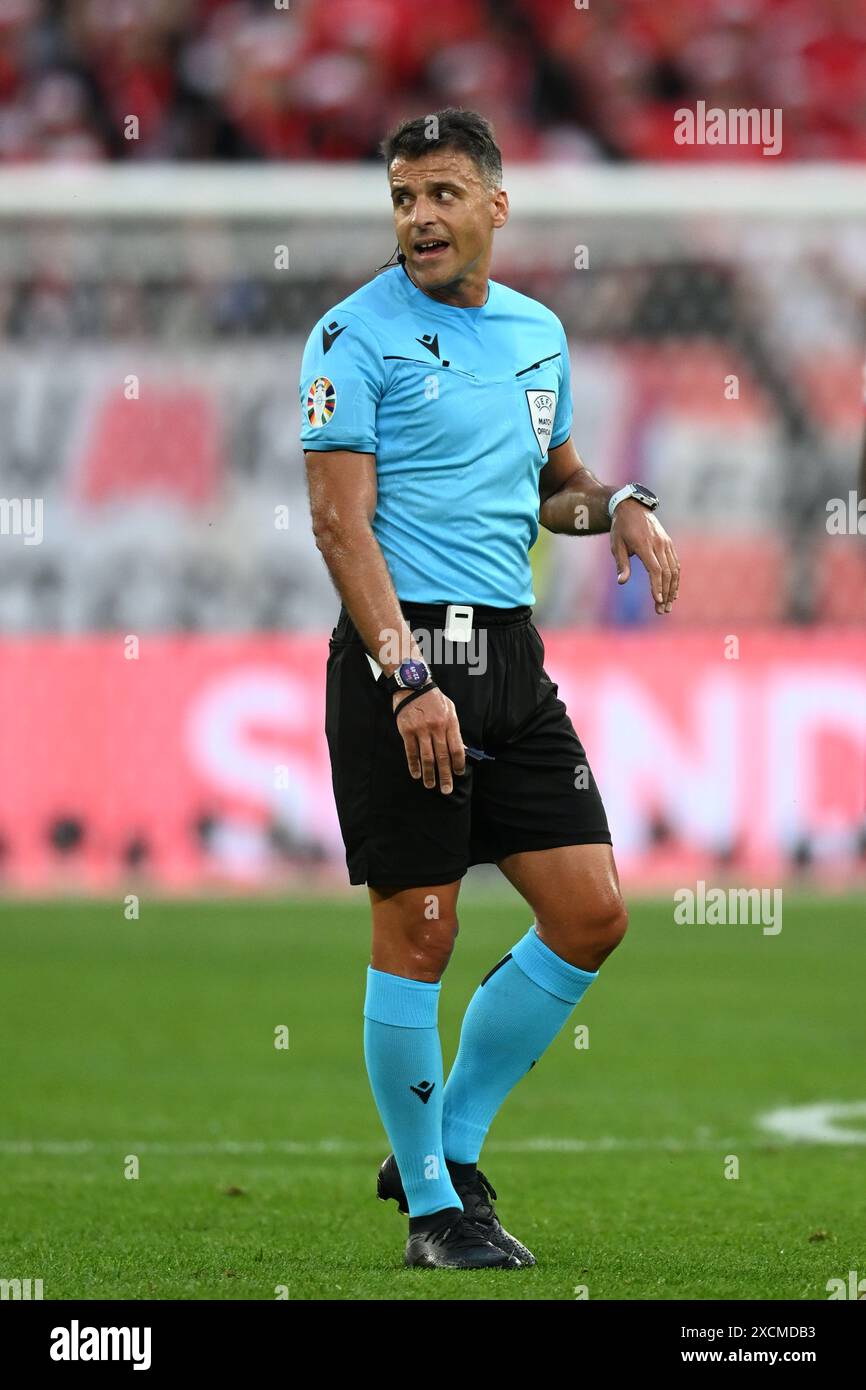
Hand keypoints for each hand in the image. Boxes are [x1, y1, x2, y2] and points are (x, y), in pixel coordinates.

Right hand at [392, 686, 465, 793]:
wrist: (413, 685)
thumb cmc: (434, 699)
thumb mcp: (450, 710)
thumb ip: (455, 730)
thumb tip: (462, 750)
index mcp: (450, 722)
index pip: (457, 748)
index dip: (458, 764)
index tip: (459, 773)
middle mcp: (436, 727)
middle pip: (442, 757)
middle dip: (445, 775)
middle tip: (447, 789)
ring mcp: (421, 729)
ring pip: (427, 757)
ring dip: (429, 774)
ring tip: (431, 785)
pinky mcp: (407, 731)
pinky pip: (411, 752)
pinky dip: (414, 765)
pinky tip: (417, 774)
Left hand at [610, 499, 679, 614]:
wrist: (632, 507)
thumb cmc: (620, 528)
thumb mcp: (616, 545)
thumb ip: (621, 564)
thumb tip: (622, 582)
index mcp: (644, 545)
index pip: (655, 569)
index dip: (657, 586)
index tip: (658, 600)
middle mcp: (658, 544)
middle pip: (667, 573)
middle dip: (666, 593)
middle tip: (662, 611)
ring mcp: (666, 543)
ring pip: (674, 570)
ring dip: (673, 589)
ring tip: (668, 606)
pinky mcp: (669, 543)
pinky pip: (675, 564)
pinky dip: (676, 579)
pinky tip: (673, 591)